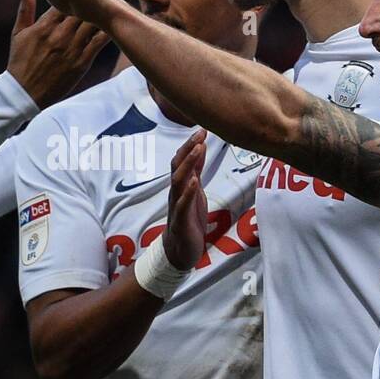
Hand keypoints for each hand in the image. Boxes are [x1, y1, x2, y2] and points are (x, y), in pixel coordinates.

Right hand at [5, 0, 123, 106]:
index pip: (63, 0)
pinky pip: (97, 44)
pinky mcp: (80, 63)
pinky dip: (109, 30)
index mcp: (44, 27)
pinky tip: (119, 20)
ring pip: (93, 22)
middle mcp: (59, 36)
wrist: (24, 93)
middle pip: (82, 7)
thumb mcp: (17, 35)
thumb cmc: (19, 63)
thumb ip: (24, 11)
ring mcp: (71, 49)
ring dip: (107, 6)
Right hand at [162, 129, 207, 270]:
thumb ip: (197, 171)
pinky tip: (195, 181)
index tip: (202, 128)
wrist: (180, 250)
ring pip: (179, 181)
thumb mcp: (195, 190)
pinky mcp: (181, 220)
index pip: (183, 160)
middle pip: (178, 165)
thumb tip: (200, 148)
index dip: (191, 144)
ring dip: (188, 164)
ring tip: (198, 149)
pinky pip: (183, 204)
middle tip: (200, 132)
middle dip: (188, 148)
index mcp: (182, 185)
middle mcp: (176, 192)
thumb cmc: (188, 218)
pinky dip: (188, 192)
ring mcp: (177, 205)